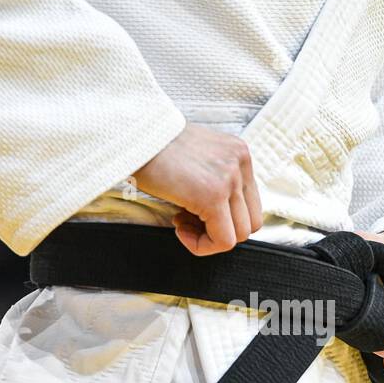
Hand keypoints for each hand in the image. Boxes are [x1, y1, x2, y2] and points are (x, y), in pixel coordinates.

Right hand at [131, 123, 262, 255]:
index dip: (225, 218)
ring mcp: (230, 179)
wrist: (132, 138)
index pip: (250, 203)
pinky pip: (223, 241)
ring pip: (239, 234)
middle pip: (249, 221)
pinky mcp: (213, 196)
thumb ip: (214, 179)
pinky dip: (201, 245)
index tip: (194, 212)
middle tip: (187, 220)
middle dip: (220, 230)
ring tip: (181, 221)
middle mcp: (240, 163)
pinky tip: (178, 228)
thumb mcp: (196, 157)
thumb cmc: (154, 148)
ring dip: (209, 238)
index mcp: (238, 153)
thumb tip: (216, 216)